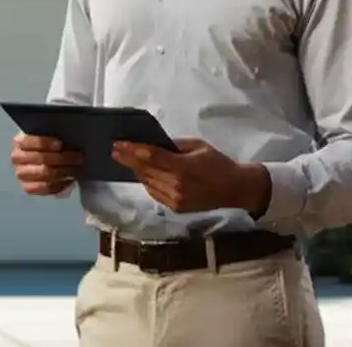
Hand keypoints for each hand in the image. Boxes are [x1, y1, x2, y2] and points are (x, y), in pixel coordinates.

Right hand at [11, 133, 84, 195]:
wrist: (43, 159)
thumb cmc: (49, 145)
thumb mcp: (49, 134)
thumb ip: (55, 134)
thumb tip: (70, 139)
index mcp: (19, 141)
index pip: (30, 141)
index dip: (46, 143)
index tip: (60, 144)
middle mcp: (17, 158)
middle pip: (40, 158)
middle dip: (62, 158)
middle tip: (78, 157)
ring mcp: (21, 174)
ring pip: (43, 173)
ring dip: (63, 171)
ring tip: (75, 169)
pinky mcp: (28, 187)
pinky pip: (44, 188)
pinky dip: (59, 185)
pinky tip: (68, 180)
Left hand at [112, 138, 270, 215]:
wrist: (236, 190)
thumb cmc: (218, 164)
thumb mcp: (198, 147)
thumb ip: (173, 146)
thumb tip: (151, 143)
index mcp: (183, 168)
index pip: (150, 158)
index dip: (131, 151)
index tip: (116, 145)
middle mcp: (176, 186)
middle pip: (145, 171)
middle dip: (128, 160)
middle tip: (115, 149)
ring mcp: (175, 200)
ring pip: (146, 182)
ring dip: (137, 171)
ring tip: (127, 159)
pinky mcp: (175, 208)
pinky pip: (154, 192)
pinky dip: (148, 181)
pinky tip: (146, 173)